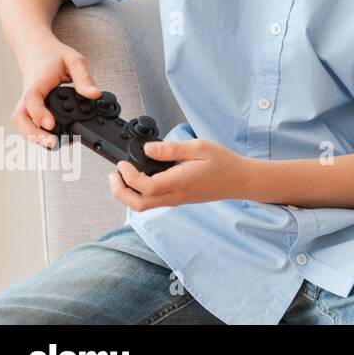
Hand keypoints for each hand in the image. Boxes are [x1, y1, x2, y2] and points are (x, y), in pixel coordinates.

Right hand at [9, 35, 101, 150]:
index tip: (51, 124)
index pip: (33, 100)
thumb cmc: (53, 54)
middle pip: (19, 118)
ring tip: (52, 144)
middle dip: (32, 133)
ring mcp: (26, 102)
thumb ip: (84, 78)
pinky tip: (50, 137)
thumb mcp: (74, 60)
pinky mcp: (30, 106)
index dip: (40, 114)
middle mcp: (28, 95)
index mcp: (38, 83)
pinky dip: (34, 131)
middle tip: (51, 142)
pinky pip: (27, 121)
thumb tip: (95, 94)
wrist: (36, 49)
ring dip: (32, 136)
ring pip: (21, 122)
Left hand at [110, 138, 249, 211]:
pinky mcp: (177, 200)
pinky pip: (152, 203)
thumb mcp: (199, 147)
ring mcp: (176, 200)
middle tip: (114, 175)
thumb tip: (148, 149)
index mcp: (180, 182)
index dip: (128, 176)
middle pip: (138, 205)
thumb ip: (172, 149)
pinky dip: (138, 194)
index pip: (145, 187)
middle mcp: (175, 195)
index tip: (123, 163)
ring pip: (143, 207)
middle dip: (119, 192)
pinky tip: (139, 179)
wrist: (239, 180)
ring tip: (122, 176)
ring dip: (127, 195)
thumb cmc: (223, 163)